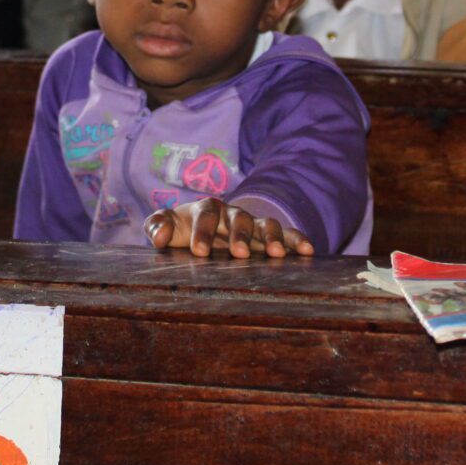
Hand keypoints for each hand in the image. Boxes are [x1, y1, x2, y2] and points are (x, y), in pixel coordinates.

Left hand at [144, 197, 313, 258]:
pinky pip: (287, 235)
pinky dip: (298, 240)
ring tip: (277, 255)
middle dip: (240, 235)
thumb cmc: (184, 230)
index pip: (205, 215)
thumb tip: (161, 237)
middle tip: (239, 253)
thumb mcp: (168, 226)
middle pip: (239, 219)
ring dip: (272, 238)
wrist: (206, 231)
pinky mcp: (270, 237)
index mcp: (206, 209)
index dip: (202, 232)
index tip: (198, 252)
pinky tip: (308, 251)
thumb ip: (157, 227)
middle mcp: (233, 214)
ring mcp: (254, 224)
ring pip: (266, 225)